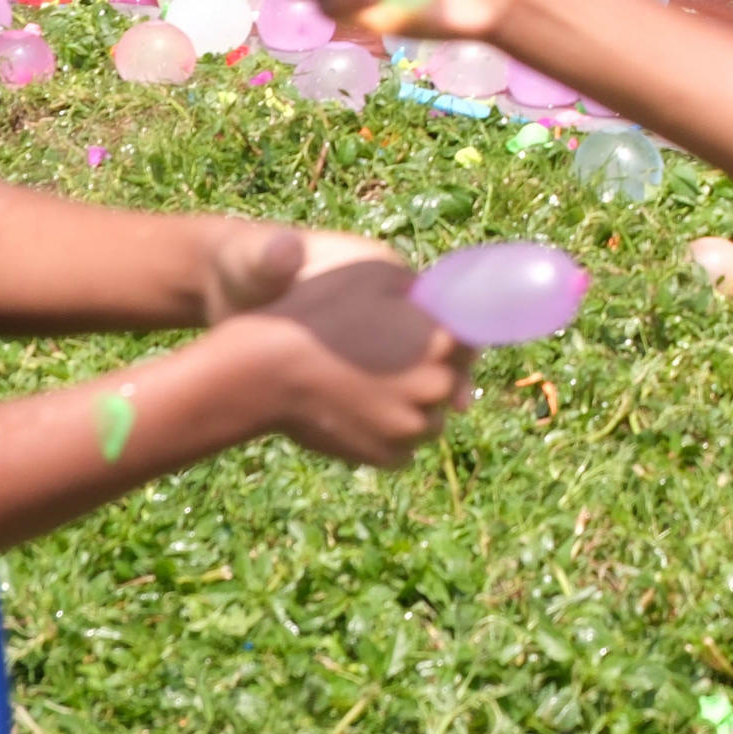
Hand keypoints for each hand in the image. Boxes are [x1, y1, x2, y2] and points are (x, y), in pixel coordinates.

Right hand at [242, 263, 476, 466]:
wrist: (261, 371)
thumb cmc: (316, 313)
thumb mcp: (374, 277)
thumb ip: (422, 293)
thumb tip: (443, 302)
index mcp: (441, 341)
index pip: (471, 340)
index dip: (450, 334)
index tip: (433, 333)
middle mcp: (436, 388)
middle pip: (452, 381)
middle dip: (433, 371)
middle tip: (395, 360)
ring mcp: (411, 427)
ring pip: (429, 418)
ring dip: (413, 405)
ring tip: (375, 386)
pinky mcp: (386, 456)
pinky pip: (403, 445)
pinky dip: (390, 431)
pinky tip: (362, 410)